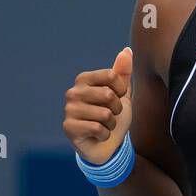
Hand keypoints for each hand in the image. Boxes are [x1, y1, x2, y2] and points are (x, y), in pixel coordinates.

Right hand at [63, 47, 132, 163]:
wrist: (107, 145)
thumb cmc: (113, 116)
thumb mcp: (122, 94)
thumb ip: (123, 73)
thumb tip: (127, 50)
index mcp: (84, 79)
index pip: (111, 75)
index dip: (122, 90)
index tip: (118, 98)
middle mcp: (73, 92)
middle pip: (109, 95)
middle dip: (117, 109)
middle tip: (111, 115)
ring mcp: (69, 109)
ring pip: (105, 114)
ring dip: (111, 124)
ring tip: (104, 125)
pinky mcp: (68, 127)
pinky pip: (97, 128)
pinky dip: (105, 135)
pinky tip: (98, 135)